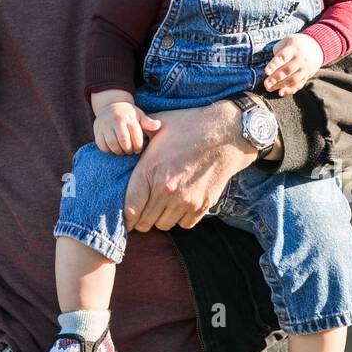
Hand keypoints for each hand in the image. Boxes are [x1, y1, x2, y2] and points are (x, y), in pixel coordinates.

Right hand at [95, 101, 161, 154]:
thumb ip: (148, 122)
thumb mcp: (139, 115)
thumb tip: (158, 125)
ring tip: (122, 151)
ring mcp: (105, 125)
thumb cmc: (128, 114)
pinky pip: (102, 145)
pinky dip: (108, 150)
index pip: (135, 136)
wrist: (110, 105)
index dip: (138, 146)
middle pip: (123, 141)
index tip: (138, 149)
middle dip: (128, 150)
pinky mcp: (97, 130)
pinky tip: (113, 149)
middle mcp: (116, 120)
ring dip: (119, 151)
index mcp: (128, 117)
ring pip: (112, 144)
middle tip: (130, 151)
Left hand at [123, 99, 253, 231]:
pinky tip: (179, 204)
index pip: (130, 208)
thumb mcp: (158, 126)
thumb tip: (126, 139)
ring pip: (163, 225)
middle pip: (144, 222)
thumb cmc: (189, 126)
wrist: (226, 134)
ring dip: (160, 218)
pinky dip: (179, 218)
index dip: (125, 217)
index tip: (126, 217)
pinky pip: (184, 224)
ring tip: (161, 205)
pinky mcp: (202, 205)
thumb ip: (138, 136)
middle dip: (140, 218)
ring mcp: (186, 200)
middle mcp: (166, 190)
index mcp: (150, 170)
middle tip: (143, 211)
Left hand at [263, 34, 322, 95]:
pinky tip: (281, 92)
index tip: (266, 72)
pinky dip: (290, 90)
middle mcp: (300, 59)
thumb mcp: (286, 41)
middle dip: (276, 78)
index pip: (283, 57)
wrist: (316, 47)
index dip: (274, 65)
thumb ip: (277, 52)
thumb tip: (271, 68)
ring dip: (280, 85)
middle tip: (266, 84)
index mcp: (293, 48)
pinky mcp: (306, 76)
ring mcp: (304, 69)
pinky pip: (298, 85)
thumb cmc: (295, 44)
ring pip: (293, 79)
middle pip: (288, 70)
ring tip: (269, 88)